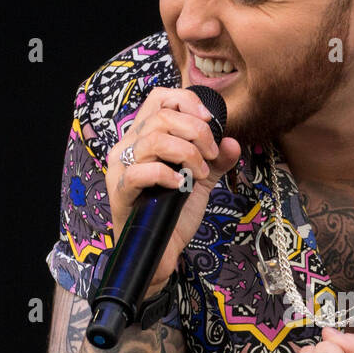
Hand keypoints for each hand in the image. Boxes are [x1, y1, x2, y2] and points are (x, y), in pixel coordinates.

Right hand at [105, 86, 240, 295]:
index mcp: (144, 137)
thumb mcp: (200, 181)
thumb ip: (216, 160)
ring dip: (187, 152)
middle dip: (197, 132)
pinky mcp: (121, 192)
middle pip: (162, 116)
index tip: (211, 121)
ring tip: (200, 172)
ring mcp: (121, 169)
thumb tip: (233, 142)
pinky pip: (140, 171)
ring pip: (154, 139)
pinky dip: (168, 174)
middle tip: (211, 154)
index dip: (187, 102)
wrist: (161, 253)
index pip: (159, 99)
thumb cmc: (173, 214)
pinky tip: (182, 185)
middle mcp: (128, 147)